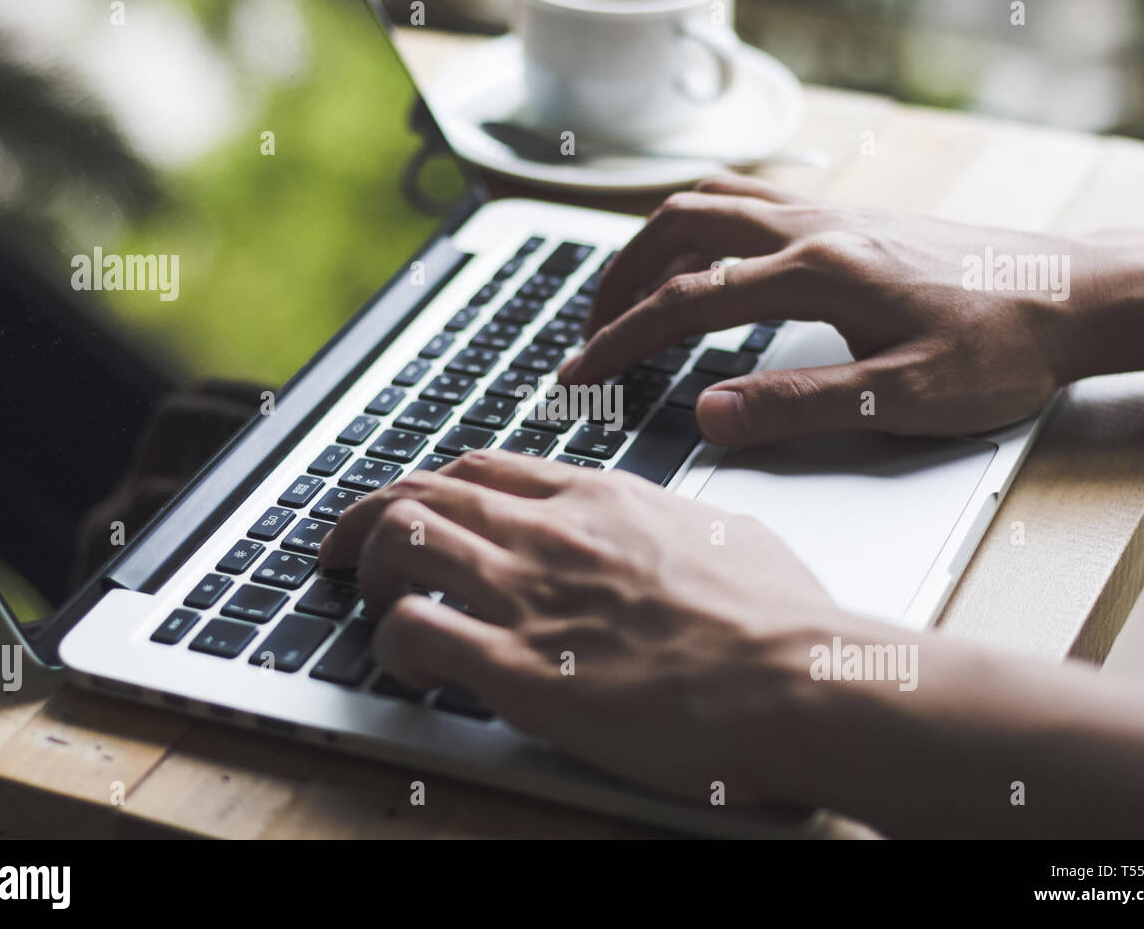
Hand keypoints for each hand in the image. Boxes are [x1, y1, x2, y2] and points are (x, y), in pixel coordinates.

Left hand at [317, 449, 852, 802]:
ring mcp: (527, 594)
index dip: (433, 486)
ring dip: (365, 568)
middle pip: (420, 493)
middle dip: (367, 515)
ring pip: (398, 542)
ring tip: (363, 598)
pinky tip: (407, 661)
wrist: (800, 676)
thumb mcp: (723, 536)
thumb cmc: (779, 616)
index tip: (418, 508)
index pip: (482, 467)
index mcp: (599, 499)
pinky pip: (411, 631)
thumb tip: (667, 535)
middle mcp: (549, 533)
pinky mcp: (518, 668)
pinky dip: (389, 640)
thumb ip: (670, 527)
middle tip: (342, 546)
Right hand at [559, 174, 1118, 445]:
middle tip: (591, 334)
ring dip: (654, 243)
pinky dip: (701, 224)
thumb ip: (799, 405)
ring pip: (709, 201)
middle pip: (678, 229)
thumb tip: (708, 414)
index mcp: (815, 271)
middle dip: (619, 281)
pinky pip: (748, 198)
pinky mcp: (848, 218)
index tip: (579, 376)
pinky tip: (707, 261)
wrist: (1074, 296)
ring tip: (628, 293)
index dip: (620, 341)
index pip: (685, 302)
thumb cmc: (1002, 350)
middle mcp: (813, 228)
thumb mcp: (904, 397)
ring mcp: (829, 214)